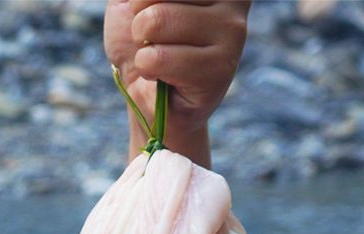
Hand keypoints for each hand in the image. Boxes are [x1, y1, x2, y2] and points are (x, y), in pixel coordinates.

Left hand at [103, 0, 250, 166]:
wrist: (144, 94)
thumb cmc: (141, 41)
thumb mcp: (130, 0)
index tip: (146, 8)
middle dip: (139, 17)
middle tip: (152, 36)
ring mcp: (233, 31)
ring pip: (158, 20)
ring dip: (142, 45)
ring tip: (157, 55)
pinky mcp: (221, 68)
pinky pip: (161, 57)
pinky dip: (147, 68)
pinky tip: (162, 75)